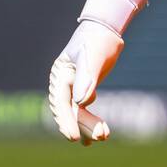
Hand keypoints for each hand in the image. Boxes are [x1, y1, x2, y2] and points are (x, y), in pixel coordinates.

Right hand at [46, 0, 146, 144]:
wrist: (106, 29)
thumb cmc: (99, 40)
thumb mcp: (94, 58)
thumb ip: (87, 79)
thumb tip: (81, 102)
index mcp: (60, 75)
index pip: (61, 103)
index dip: (67, 121)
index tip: (74, 137)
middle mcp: (63, 83)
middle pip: (70, 111)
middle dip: (83, 125)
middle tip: (102, 136)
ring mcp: (72, 87)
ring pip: (77, 113)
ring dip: (88, 126)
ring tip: (103, 137)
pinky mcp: (83, 89)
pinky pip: (83, 110)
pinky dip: (89, 122)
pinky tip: (95, 136)